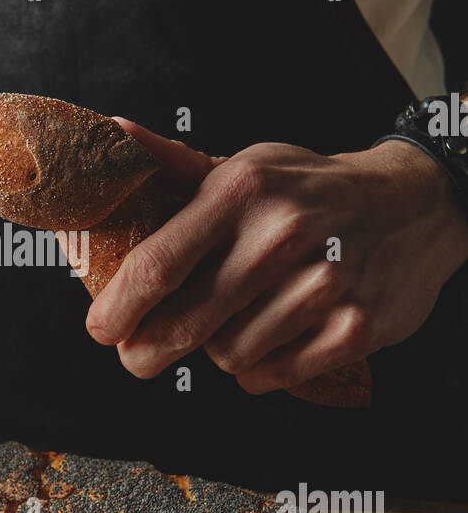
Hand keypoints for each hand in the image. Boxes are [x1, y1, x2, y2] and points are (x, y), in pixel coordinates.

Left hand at [86, 123, 467, 393]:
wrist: (412, 202)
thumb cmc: (308, 188)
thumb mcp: (245, 166)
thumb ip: (172, 164)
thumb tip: (112, 137)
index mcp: (240, 192)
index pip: (158, 264)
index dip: (118, 308)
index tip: (100, 329)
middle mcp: (280, 237)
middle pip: (184, 324)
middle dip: (146, 351)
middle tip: (137, 357)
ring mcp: (322, 284)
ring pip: (228, 355)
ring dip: (218, 349)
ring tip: (235, 321)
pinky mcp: (354, 327)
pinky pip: (274, 376)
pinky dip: (261, 369)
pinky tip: (270, 338)